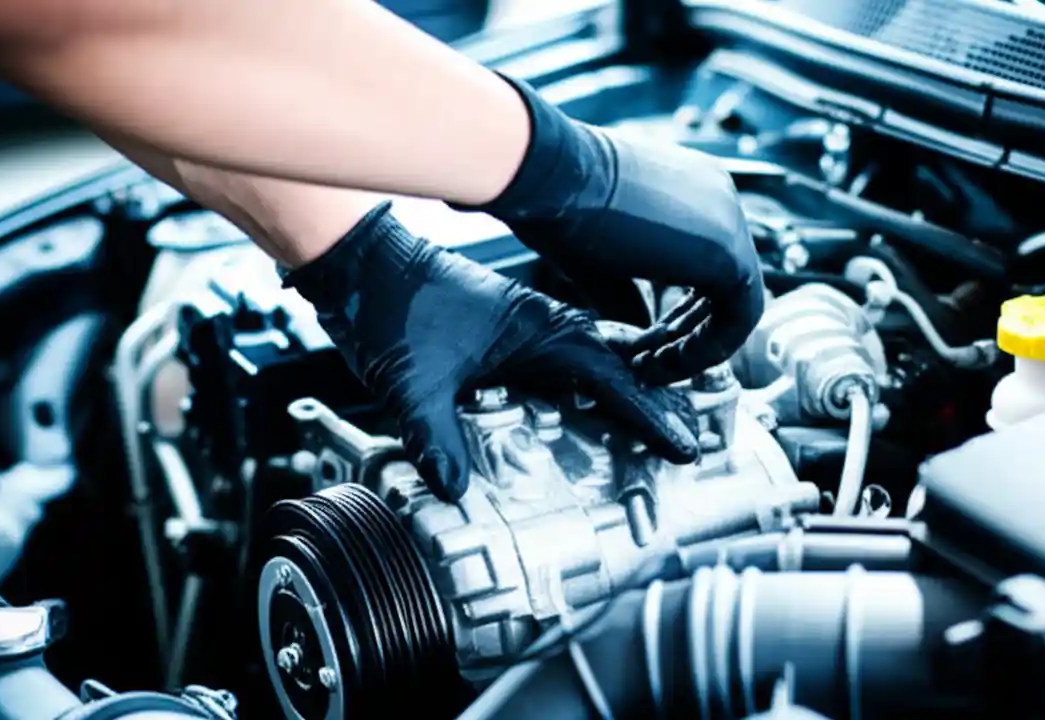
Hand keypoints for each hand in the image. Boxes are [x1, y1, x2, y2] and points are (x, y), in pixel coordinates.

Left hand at [284, 203, 699, 500]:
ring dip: (622, 395)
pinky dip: (585, 387)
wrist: (360, 263)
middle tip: (682, 441)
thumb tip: (454, 491)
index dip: (650, 415)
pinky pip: (563, 364)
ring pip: (593, 364)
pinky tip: (584, 411)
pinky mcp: (509, 332)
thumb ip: (435, 438)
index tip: (684, 444)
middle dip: (651, 405)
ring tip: (649, 429)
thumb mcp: (412, 385)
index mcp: (539, 328)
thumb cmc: (389, 306)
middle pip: (617, 369)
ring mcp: (528, 326)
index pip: (612, 378)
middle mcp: (544, 323)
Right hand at [465, 75, 764, 384]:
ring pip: (737, 305)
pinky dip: (705, 349)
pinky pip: (738, 317)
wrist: (550, 176)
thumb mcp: (599, 258)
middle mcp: (719, 199)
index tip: (644, 342)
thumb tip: (641, 335)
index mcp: (692, 189)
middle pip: (724, 286)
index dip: (678, 314)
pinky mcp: (728, 253)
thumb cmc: (557, 204)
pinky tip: (664, 364)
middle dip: (687, 334)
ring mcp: (730, 222)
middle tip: (648, 363)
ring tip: (651, 369)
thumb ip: (627, 296)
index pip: (705, 265)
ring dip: (696, 348)